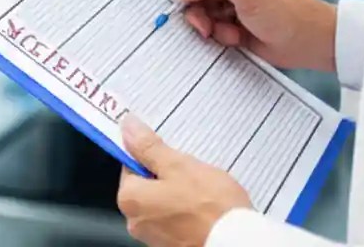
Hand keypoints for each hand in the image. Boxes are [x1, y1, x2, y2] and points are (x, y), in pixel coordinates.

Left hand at [117, 114, 251, 246]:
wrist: (235, 241)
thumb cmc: (210, 207)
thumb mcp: (177, 164)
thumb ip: (148, 146)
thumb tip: (128, 127)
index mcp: (130, 199)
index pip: (130, 164)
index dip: (152, 155)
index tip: (169, 153)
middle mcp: (136, 222)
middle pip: (147, 185)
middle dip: (167, 176)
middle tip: (191, 173)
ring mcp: (154, 237)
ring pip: (162, 203)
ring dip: (178, 194)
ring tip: (203, 193)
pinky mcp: (173, 244)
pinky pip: (175, 220)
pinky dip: (187, 213)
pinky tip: (206, 209)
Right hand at [171, 0, 337, 71]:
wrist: (306, 41)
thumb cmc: (283, 8)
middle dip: (193, 2)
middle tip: (201, 20)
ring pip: (195, 4)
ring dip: (205, 21)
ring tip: (223, 31)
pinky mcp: (230, 18)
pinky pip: (207, 23)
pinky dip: (217, 32)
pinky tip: (236, 37)